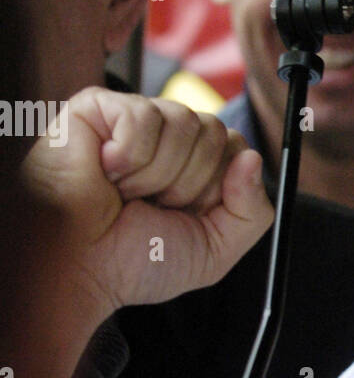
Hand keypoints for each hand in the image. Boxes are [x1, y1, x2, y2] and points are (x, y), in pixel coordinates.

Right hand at [20, 88, 273, 322]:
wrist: (77, 269)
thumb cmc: (132, 262)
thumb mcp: (214, 251)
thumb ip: (252, 211)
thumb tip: (252, 159)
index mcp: (195, 168)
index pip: (237, 148)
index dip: (218, 186)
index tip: (188, 213)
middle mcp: (168, 140)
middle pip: (216, 132)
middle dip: (189, 183)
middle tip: (152, 204)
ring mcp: (134, 120)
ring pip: (185, 122)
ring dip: (157, 174)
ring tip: (126, 192)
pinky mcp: (99, 108)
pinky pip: (145, 116)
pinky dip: (129, 157)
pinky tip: (107, 172)